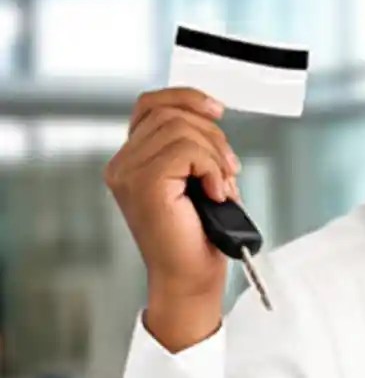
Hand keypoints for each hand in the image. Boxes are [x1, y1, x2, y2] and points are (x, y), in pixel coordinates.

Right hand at [104, 87, 240, 349]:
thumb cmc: (198, 239)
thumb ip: (195, 149)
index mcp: (133, 161)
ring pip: (181, 129)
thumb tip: (212, 118)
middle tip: (228, 169)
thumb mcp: (200, 181)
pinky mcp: (145, 183)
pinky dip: (211, 167)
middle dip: (212, 135)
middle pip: (170, 113)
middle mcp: (123, 164)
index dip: (186, 98)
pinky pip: (187, 150)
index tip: (217, 110)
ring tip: (222, 185)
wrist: (191, 278)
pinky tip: (215, 192)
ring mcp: (129, 173)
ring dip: (215, 155)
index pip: (151, 105)